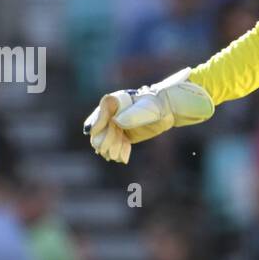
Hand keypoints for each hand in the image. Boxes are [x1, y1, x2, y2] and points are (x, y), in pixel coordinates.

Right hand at [83, 68, 214, 163]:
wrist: (168, 109)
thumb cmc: (158, 106)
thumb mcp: (148, 110)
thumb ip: (133, 115)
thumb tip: (117, 121)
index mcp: (117, 100)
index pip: (102, 110)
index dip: (96, 121)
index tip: (91, 132)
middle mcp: (114, 112)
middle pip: (102, 126)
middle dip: (103, 139)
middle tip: (104, 151)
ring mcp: (117, 123)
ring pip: (108, 137)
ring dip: (110, 147)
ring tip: (114, 157)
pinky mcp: (124, 133)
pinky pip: (117, 143)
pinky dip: (118, 151)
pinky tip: (122, 158)